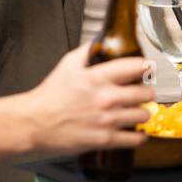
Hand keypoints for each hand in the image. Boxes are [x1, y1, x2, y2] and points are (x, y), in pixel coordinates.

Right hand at [24, 45, 154, 156]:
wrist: (34, 122)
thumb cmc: (49, 95)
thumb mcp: (67, 65)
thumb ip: (86, 51)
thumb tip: (99, 41)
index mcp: (98, 77)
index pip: (136, 67)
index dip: (145, 67)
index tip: (147, 68)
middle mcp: (106, 98)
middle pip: (146, 93)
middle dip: (145, 91)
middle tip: (142, 92)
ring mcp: (107, 120)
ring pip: (143, 115)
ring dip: (142, 113)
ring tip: (137, 111)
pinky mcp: (105, 139)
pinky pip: (134, 139)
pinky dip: (138, 136)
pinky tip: (136, 132)